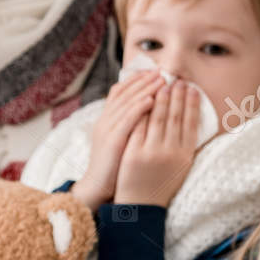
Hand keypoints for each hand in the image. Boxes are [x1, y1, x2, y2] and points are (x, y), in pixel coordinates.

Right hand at [71, 70, 164, 208]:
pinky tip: (152, 99)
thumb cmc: (114, 166)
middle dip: (144, 81)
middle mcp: (105, 120)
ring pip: (127, 102)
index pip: (120, 91)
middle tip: (161, 71)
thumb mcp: (120, 141)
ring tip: (161, 80)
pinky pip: (127, 120)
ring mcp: (107, 130)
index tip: (154, 72)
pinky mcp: (112, 141)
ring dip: (145, 89)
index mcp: (107, 120)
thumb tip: (147, 112)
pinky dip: (139, 107)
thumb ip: (130, 126)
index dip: (136, 80)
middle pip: (125, 93)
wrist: (97, 187)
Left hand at [113, 79, 200, 205]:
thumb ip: (184, 146)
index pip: (191, 123)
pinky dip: (141, 110)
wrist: (141, 206)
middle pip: (175, 117)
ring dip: (160, 98)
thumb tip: (191, 120)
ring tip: (162, 83)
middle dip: (177, 95)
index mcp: (185, 155)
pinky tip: (143, 97)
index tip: (192, 88)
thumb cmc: (162, 184)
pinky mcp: (135, 154)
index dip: (192, 104)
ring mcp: (152, 153)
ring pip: (157, 118)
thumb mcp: (180, 168)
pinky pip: (139, 126)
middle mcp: (171, 153)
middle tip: (177, 79)